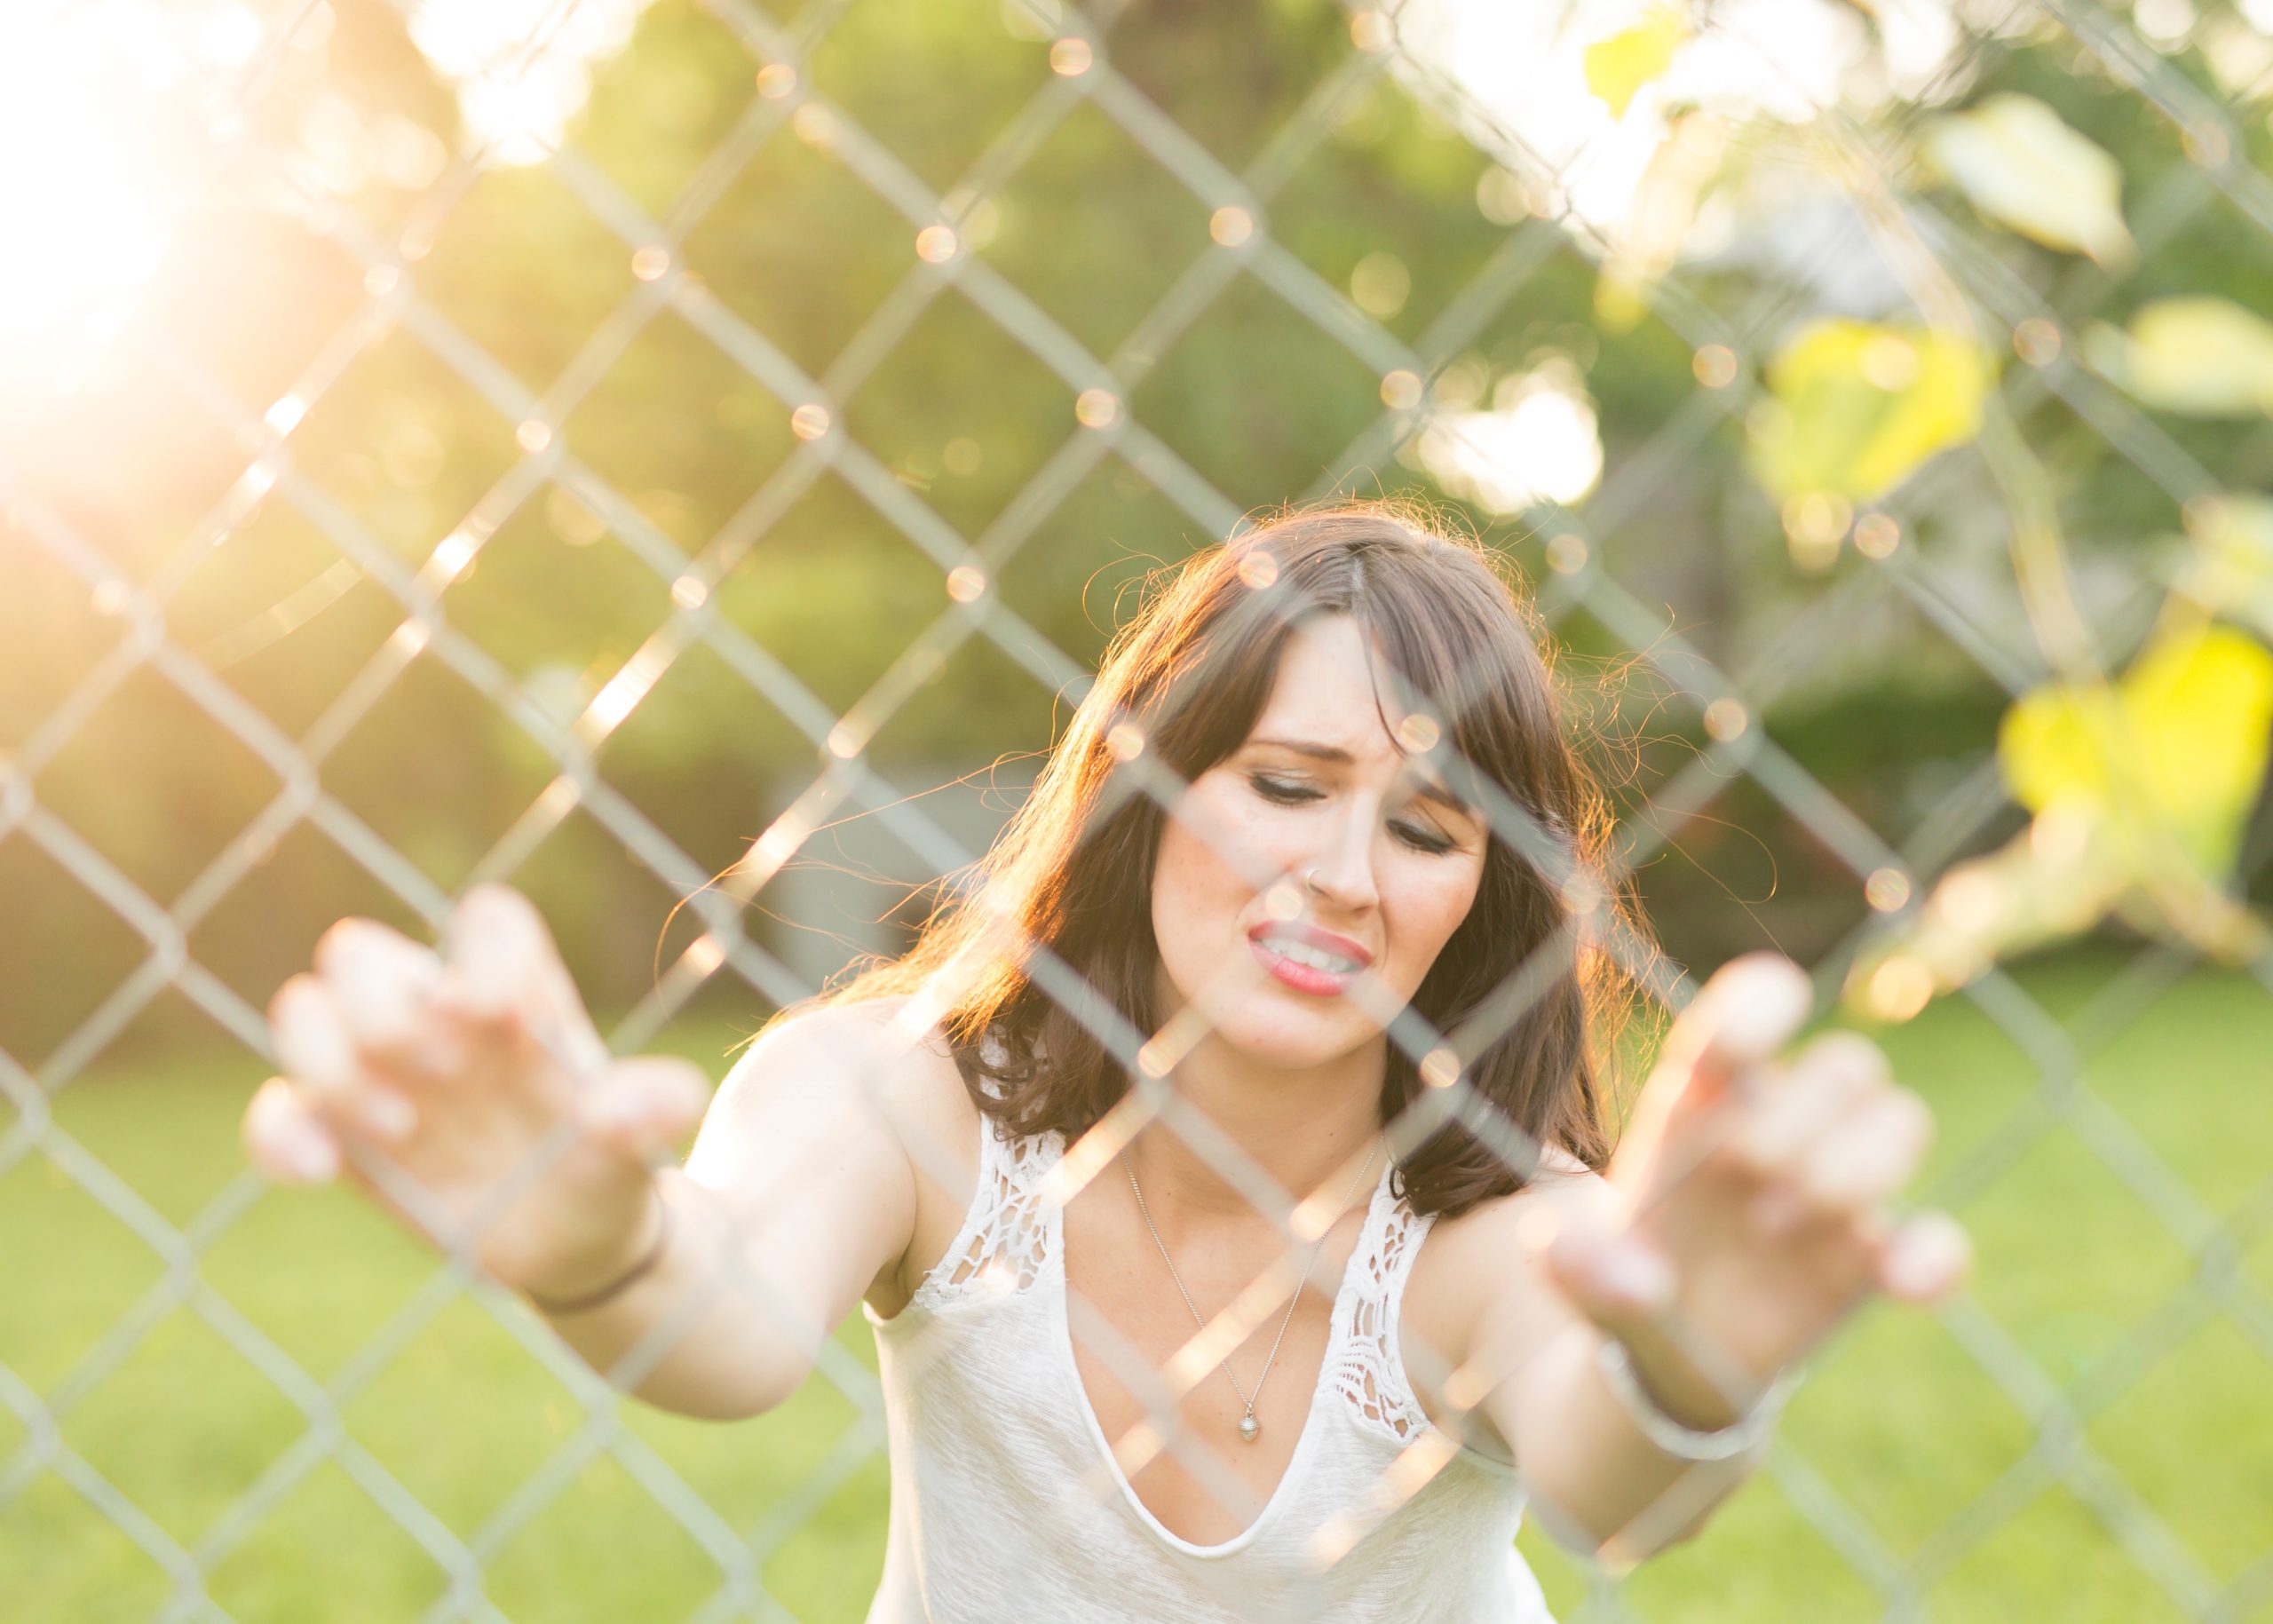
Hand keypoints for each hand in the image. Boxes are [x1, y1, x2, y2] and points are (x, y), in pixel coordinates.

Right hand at [240, 883, 710, 1300]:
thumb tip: (619, 1109)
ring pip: (303, 1011)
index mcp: (518, 996)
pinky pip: (276, 1108)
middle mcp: (437, 1018)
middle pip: (361, 952)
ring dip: (334, 1063)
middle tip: (447, 1074)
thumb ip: (651, 1110)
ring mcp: (380, 1071)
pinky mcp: (340, 1133)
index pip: (485, 921)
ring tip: (401, 1128)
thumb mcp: (643, 1145)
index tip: (506, 1025)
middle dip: (387, 1010)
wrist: (573, 1240)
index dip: (484, 956)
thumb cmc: (609, 1167)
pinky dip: (279, 1133)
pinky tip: (322, 1172)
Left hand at [1543, 952, 1971, 1429]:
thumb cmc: (1620, 1275)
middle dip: (1800, 1122)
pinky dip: (1932, 1256)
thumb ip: (1574, 1263)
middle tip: (1747, 1189)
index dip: (1761, 1008)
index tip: (1755, 1033)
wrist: (1661, 1353)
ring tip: (1777, 1231)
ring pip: (1900, 1123)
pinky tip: (1899, 1281)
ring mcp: (1834, 1191)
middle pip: (1845, 1066)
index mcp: (1702, 1101)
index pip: (1748, 1021)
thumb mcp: (1578, 1269)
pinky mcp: (1871, 1261)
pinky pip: (1936, 1241)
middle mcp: (1778, 1129)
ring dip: (1854, 1174)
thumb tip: (1599, 1266)